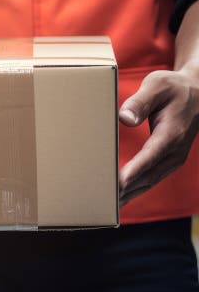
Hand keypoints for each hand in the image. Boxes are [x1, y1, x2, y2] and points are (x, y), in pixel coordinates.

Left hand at [119, 69, 198, 205]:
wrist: (197, 93)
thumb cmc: (173, 87)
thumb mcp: (157, 85)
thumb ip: (140, 101)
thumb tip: (124, 119)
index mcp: (172, 133)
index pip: (150, 157)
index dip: (134, 172)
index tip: (118, 184)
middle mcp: (175, 151)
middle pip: (148, 176)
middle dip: (126, 190)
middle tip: (102, 200)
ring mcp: (173, 158)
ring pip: (149, 182)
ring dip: (129, 194)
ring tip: (106, 205)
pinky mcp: (168, 161)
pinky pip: (151, 179)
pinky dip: (136, 189)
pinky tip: (120, 196)